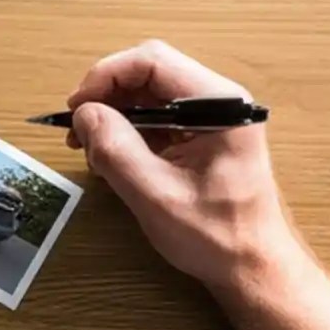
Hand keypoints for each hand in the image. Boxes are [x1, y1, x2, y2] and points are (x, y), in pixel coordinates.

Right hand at [67, 40, 303, 288]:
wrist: (253, 268)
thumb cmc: (215, 237)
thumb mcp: (156, 195)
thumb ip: (117, 150)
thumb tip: (84, 114)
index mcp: (220, 104)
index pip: (152, 61)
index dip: (106, 76)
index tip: (76, 108)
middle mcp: (219, 100)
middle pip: (149, 72)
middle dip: (107, 94)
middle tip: (77, 129)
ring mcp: (211, 116)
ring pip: (149, 92)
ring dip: (114, 113)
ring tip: (88, 146)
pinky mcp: (202, 134)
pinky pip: (157, 115)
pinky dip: (128, 129)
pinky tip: (111, 156)